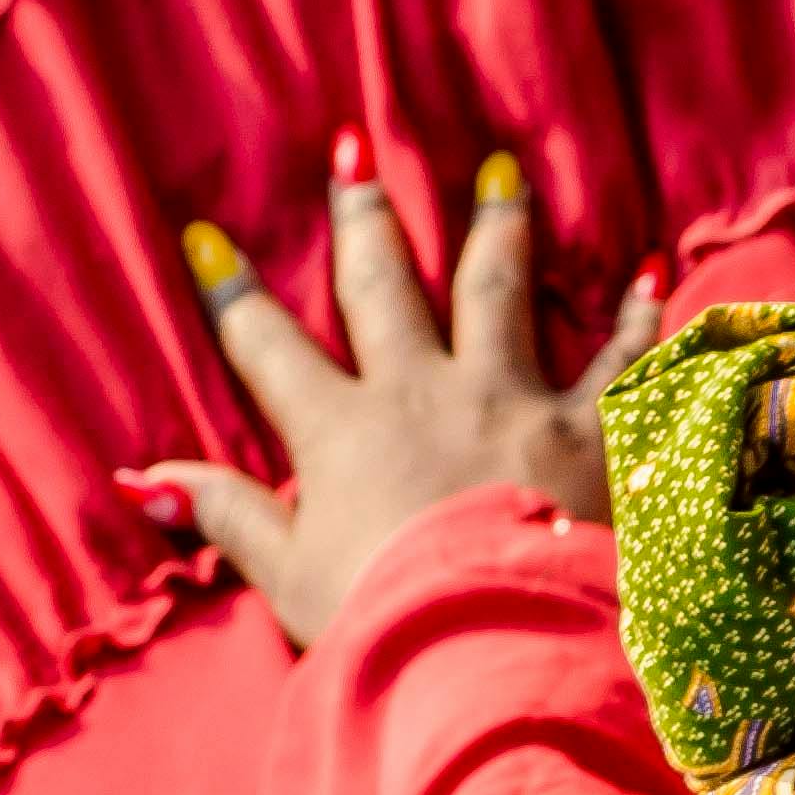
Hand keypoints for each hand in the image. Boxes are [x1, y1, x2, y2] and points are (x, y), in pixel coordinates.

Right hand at [137, 139, 663, 645]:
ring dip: (498, 227)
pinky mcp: (592, 431)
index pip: (268, 348)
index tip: (205, 235)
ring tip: (501, 173)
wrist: (496, 643)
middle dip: (364, 218)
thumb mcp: (289, 578)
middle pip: (385, 288)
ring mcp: (512, 402)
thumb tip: (141, 477)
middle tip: (355, 152)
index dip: (232, 293)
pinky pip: (622, 361)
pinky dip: (641, 316)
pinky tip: (654, 271)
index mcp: (341, 432)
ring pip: (499, 291)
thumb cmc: (385, 621)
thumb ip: (226, 515)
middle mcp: (424, 393)